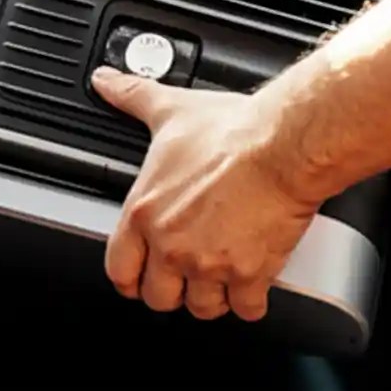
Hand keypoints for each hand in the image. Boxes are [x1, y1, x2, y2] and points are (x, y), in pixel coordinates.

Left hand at [91, 67, 319, 321]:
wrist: (284, 146)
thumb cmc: (233, 131)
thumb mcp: (172, 110)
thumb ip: (132, 96)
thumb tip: (106, 81)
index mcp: (146, 212)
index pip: (120, 269)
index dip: (130, 276)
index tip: (139, 276)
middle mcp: (172, 245)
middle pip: (159, 297)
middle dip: (173, 289)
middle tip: (187, 275)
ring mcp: (210, 264)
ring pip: (202, 308)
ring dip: (212, 298)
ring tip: (220, 279)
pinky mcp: (249, 275)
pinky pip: (246, 309)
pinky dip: (251, 302)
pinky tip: (254, 287)